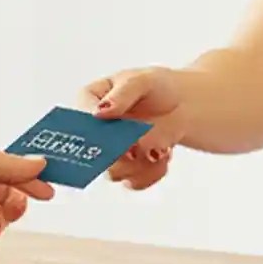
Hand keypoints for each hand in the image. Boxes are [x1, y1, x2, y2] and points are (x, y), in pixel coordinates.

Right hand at [77, 67, 185, 190]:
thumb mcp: (142, 81)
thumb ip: (121, 95)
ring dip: (138, 163)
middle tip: (135, 147)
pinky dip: (152, 172)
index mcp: (90, 102)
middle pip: (92, 152)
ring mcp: (111, 153)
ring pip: (113, 172)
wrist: (182, 105)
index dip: (93, 130)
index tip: (113, 132)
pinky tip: (164, 156)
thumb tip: (99, 112)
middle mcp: (96, 132)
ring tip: (158, 147)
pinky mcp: (129, 171)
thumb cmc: (157, 88)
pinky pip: (135, 181)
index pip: (80, 120)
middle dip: (117, 152)